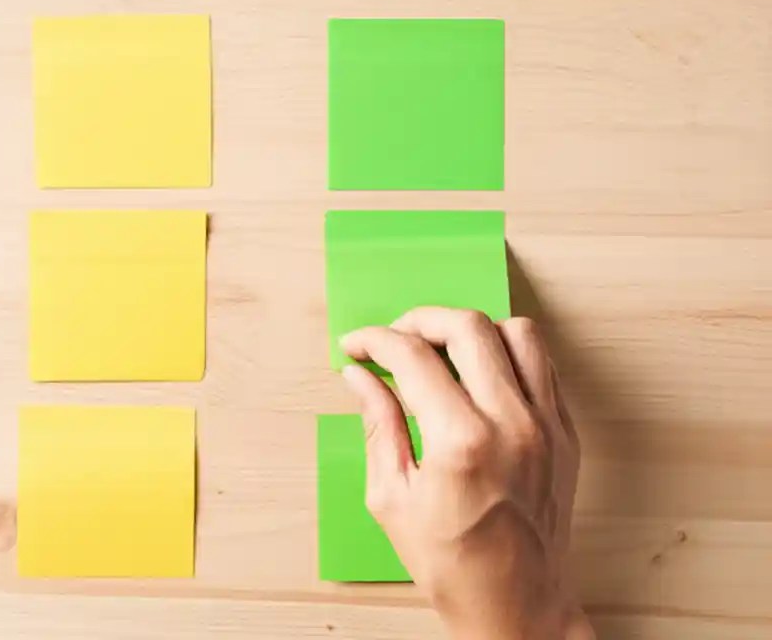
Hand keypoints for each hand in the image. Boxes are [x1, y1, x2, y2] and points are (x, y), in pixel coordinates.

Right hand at [340, 307, 592, 639]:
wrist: (516, 604)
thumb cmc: (452, 564)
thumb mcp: (391, 497)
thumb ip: (378, 424)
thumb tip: (360, 376)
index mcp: (460, 442)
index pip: (412, 357)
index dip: (375, 341)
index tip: (358, 346)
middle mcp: (511, 425)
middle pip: (466, 327)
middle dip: (419, 320)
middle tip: (394, 338)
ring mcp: (547, 426)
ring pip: (515, 333)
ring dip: (470, 330)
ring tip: (441, 349)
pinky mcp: (566, 434)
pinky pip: (542, 365)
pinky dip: (506, 355)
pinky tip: (478, 374)